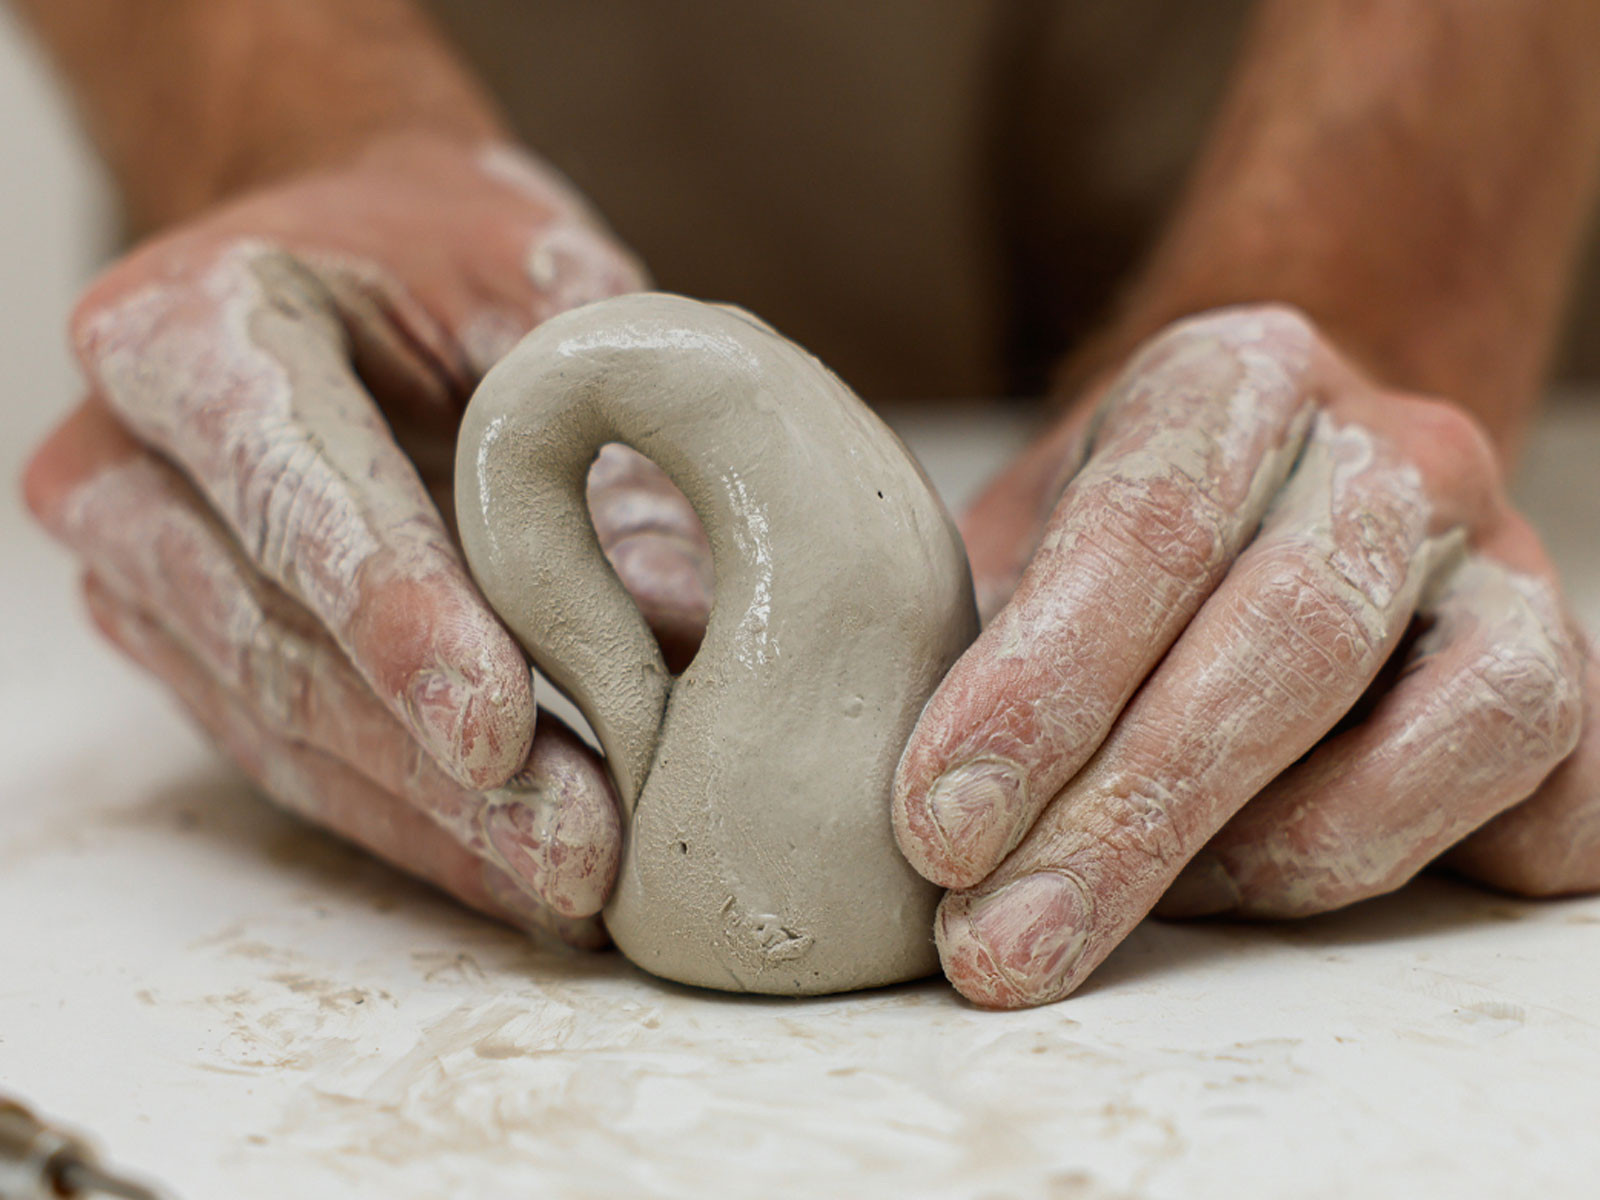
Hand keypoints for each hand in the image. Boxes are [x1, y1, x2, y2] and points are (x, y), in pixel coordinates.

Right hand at [24, 133, 712, 942]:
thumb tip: (680, 615)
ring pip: (283, 730)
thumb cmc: (446, 258)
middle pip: (277, 641)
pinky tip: (515, 873)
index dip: (391, 611)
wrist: (343, 261)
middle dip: (433, 767)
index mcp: (192, 330)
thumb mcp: (530, 280)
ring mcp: (149, 574)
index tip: (496, 729)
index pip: (286, 483)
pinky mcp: (193, 654)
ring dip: (434, 825)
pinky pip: (298, 762)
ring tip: (572, 883)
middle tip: (578, 848)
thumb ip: (593, 427)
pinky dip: (413, 827)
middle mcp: (132, 464)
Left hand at [894, 306, 1595, 1006]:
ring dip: (1274, 859)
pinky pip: (1551, 809)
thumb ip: (951, 621)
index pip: (1145, 526)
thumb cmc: (1121, 531)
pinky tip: (1272, 889)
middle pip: (1290, 636)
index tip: (940, 829)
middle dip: (1131, 821)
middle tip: (999, 945)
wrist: (1278, 484)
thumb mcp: (1018, 528)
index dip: (1041, 689)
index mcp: (1235, 378)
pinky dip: (1420, 870)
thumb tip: (833, 741)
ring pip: (1455, 727)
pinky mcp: (1569, 681)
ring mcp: (1508, 565)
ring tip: (1140, 906)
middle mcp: (1394, 453)